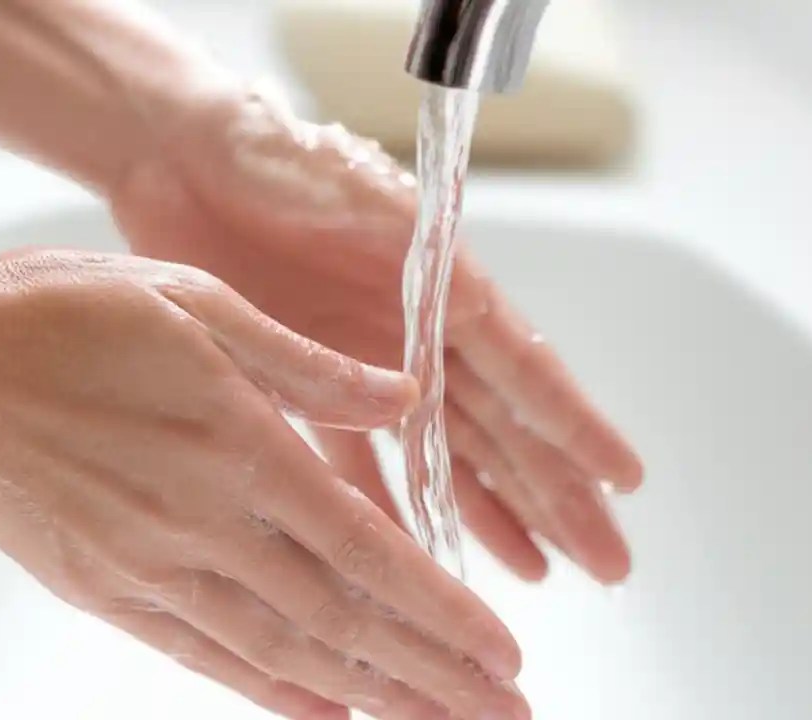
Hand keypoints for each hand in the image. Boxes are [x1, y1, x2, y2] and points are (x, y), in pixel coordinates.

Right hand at [0, 250, 528, 719]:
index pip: (367, 552)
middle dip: (431, 675)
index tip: (502, 652)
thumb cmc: (62, 314)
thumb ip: (308, 364)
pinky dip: (271, 692)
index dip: (441, 611)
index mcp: (238, 445)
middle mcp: (201, 523)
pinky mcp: (104, 589)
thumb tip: (406, 394)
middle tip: (503, 715)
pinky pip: (204, 656)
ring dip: (368, 695)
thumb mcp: (197, 301)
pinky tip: (323, 714)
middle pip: (339, 622)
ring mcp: (148, 567)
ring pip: (280, 653)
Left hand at [111, 89, 642, 583]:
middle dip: (554, 495)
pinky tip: (413, 554)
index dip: (575, 427)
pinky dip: (384, 507)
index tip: (625, 480)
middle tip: (607, 561)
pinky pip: (355, 460)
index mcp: (441, 287)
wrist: (187, 160)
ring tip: (536, 571)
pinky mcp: (307, 385)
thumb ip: (417, 264)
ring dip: (487, 512)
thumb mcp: (362, 202)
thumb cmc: (279, 163)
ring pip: (441, 454)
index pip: (524, 369)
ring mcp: (365, 365)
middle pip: (498, 428)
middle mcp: (415, 334)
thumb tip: (478, 321)